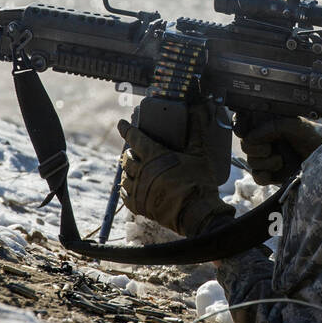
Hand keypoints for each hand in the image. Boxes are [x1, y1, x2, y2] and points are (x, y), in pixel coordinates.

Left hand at [117, 103, 233, 236]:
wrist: (197, 212)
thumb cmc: (199, 181)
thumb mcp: (199, 154)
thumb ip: (195, 130)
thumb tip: (198, 110)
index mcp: (154, 155)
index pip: (134, 137)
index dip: (126, 129)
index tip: (122, 124)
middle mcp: (142, 171)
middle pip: (127, 157)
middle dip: (130, 152)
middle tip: (135, 151)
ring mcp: (139, 189)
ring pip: (124, 175)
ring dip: (128, 170)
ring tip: (134, 169)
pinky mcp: (139, 205)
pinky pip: (125, 195)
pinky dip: (126, 189)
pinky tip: (131, 186)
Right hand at [234, 113, 321, 184]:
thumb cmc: (315, 137)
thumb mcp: (297, 125)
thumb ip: (273, 126)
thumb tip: (251, 137)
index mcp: (269, 124)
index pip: (245, 122)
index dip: (241, 126)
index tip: (246, 132)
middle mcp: (266, 140)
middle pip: (246, 145)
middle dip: (257, 148)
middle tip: (270, 147)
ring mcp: (268, 158)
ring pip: (251, 161)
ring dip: (266, 162)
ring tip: (281, 160)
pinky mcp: (271, 174)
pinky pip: (257, 176)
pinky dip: (263, 175)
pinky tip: (273, 172)